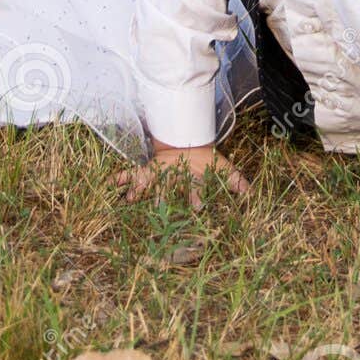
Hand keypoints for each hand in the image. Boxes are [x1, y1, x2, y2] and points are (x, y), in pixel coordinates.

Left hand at [114, 142, 249, 208]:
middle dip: (161, 204)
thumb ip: (235, 180)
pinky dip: (118, 179)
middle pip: (166, 196)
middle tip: (157, 215)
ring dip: (137, 194)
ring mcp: (157, 180)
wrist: (188, 144)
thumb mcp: (221, 168)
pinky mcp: (145, 172)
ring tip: (127, 202)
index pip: (193, 192)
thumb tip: (252, 193)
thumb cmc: (204, 160)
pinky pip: (129, 176)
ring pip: (146, 188)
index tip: (197, 206)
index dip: (195, 198)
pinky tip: (107, 183)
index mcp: (188, 187)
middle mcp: (171, 187)